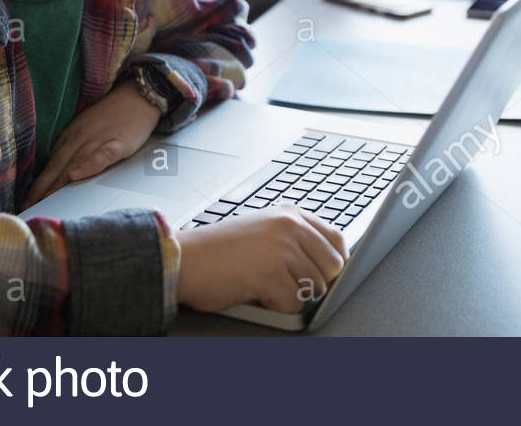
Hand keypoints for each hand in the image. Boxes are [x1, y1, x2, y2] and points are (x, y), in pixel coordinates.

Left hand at [22, 80, 162, 207]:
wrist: (139, 95)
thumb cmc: (113, 115)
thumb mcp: (86, 127)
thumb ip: (72, 147)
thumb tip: (57, 172)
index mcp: (71, 135)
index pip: (50, 163)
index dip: (37, 184)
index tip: (25, 202)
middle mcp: (80, 138)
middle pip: (57, 166)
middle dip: (41, 189)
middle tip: (27, 208)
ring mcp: (98, 140)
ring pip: (73, 164)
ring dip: (57, 184)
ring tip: (44, 202)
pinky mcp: (117, 144)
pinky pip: (101, 156)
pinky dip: (87, 166)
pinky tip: (76, 176)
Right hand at [176, 206, 346, 313]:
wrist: (184, 258)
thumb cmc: (219, 251)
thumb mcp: (262, 231)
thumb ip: (294, 239)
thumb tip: (332, 266)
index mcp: (289, 214)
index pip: (336, 239)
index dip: (336, 264)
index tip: (327, 277)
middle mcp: (289, 226)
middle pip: (332, 267)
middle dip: (316, 284)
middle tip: (287, 286)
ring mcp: (281, 248)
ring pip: (314, 289)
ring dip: (291, 296)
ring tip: (262, 285)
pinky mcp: (270, 273)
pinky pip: (294, 304)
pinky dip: (276, 306)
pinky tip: (255, 293)